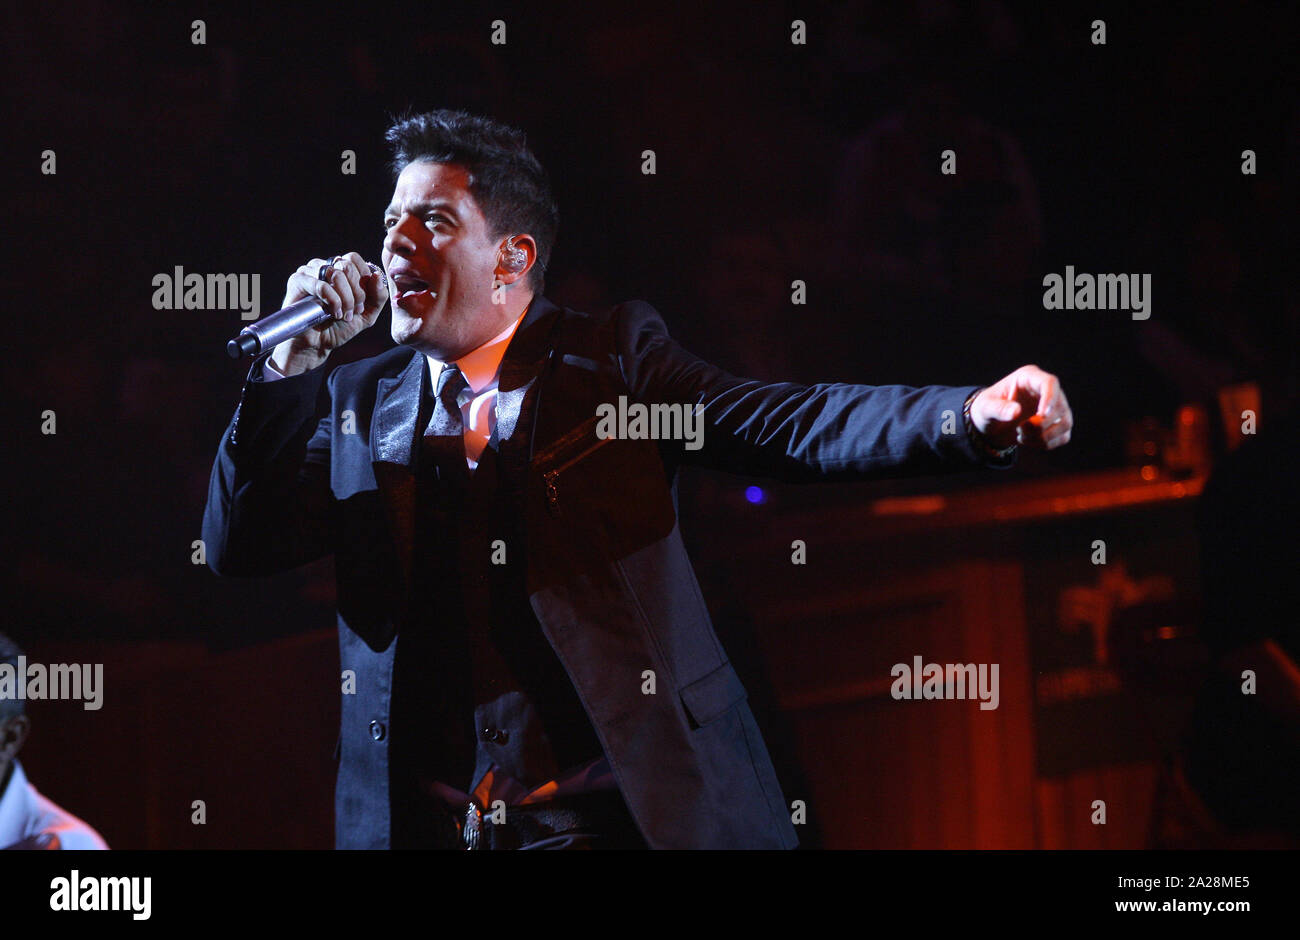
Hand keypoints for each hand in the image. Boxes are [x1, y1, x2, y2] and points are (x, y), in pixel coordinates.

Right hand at [271, 252, 388, 374]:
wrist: (318, 344)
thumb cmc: (340, 327)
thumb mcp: (367, 314)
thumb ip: (378, 295)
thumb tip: (377, 275)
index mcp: (339, 269)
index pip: (354, 258)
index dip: (363, 279)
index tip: (363, 302)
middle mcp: (324, 266)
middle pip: (347, 266)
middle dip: (356, 293)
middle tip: (354, 311)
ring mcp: (309, 272)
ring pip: (335, 274)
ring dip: (345, 299)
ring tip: (343, 315)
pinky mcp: (298, 281)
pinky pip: (321, 285)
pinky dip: (333, 301)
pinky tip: (333, 314)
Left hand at [971, 365, 1072, 450]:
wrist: (990, 424)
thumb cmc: (987, 409)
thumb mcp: (985, 408)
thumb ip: (998, 408)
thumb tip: (1016, 412)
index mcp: (1029, 378)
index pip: (1050, 382)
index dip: (1050, 398)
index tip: (1041, 415)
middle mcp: (1046, 391)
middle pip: (1060, 406)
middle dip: (1040, 425)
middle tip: (1020, 429)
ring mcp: (1055, 407)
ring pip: (1065, 423)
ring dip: (1043, 436)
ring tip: (1022, 436)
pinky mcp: (1057, 424)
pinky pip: (1064, 436)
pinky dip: (1047, 443)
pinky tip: (1029, 441)